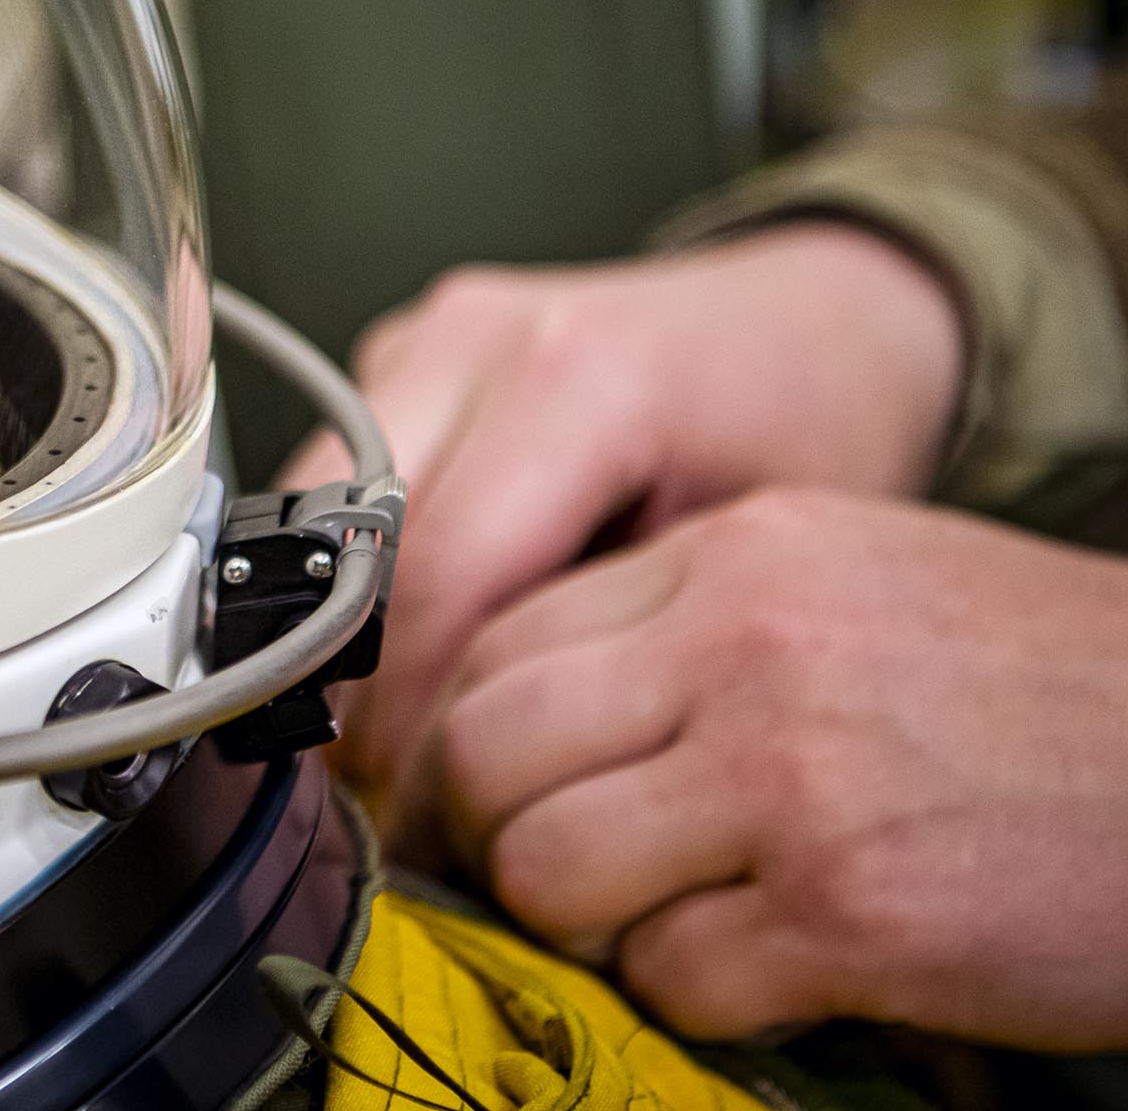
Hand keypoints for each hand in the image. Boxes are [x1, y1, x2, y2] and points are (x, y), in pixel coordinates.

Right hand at [288, 225, 964, 798]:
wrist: (814, 317)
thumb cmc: (813, 427)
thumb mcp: (749, 559)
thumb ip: (621, 644)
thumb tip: (511, 776)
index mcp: (582, 378)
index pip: (438, 576)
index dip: (411, 714)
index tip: (418, 811)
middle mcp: (484, 337)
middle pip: (342, 537)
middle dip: (349, 679)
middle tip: (384, 791)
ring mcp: (433, 332)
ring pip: (312, 502)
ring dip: (331, 621)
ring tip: (384, 735)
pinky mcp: (406, 348)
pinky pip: (338, 474)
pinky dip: (348, 566)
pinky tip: (402, 649)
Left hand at [414, 488, 1127, 1049]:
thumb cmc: (1061, 680)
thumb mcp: (851, 576)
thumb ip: (691, 625)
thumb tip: (530, 719)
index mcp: (736, 554)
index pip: (500, 637)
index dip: (467, 737)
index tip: (488, 796)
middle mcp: (744, 646)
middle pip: (487, 749)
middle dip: (489, 832)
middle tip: (547, 877)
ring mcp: (792, 779)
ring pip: (548, 871)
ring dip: (583, 924)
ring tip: (667, 922)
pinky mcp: (851, 911)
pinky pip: (672, 978)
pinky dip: (696, 995)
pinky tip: (775, 966)